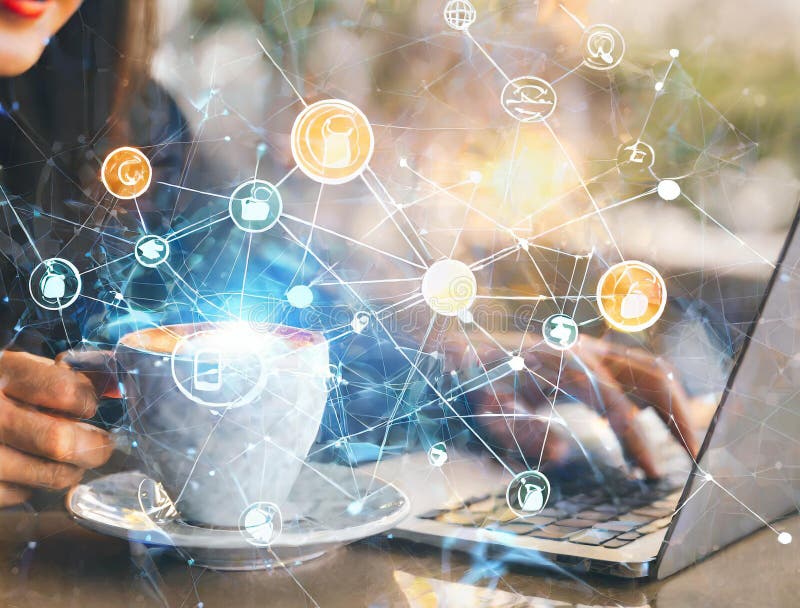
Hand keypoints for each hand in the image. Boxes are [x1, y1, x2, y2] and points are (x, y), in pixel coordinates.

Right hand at [0, 350, 113, 506]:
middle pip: (58, 442)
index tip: (90, 405)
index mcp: (2, 373)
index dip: (88, 401)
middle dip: (93, 447)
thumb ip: (57, 376)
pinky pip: (19, 495)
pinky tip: (27, 469)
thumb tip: (113, 388)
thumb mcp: (10, 367)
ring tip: (72, 460)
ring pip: (46, 475)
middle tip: (102, 446)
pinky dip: (33, 485)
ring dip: (70, 470)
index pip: (66, 391)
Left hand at [446, 332, 698, 477]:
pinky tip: (661, 427)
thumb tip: (562, 454)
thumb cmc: (477, 384)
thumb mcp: (489, 413)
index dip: (638, 443)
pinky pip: (639, 370)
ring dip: (678, 405)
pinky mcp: (594, 354)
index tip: (651, 474)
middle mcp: (586, 350)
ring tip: (691, 445)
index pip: (617, 407)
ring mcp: (593, 348)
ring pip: (653, 369)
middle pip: (652, 378)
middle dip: (680, 418)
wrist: (465, 348)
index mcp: (565, 365)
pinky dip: (660, 396)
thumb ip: (522, 433)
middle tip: (697, 459)